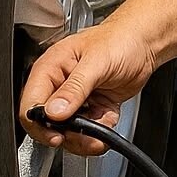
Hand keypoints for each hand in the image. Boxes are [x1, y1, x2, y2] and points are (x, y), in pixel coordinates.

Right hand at [19, 22, 158, 157]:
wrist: (144, 42)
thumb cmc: (120, 39)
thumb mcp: (96, 63)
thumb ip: (75, 88)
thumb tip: (54, 112)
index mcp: (50, 68)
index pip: (31, 104)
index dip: (39, 124)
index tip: (56, 136)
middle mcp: (60, 85)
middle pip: (49, 123)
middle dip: (67, 134)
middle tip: (84, 137)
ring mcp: (77, 97)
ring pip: (70, 129)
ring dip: (86, 136)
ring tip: (100, 131)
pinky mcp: (94, 105)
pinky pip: (91, 127)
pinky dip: (101, 130)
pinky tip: (109, 118)